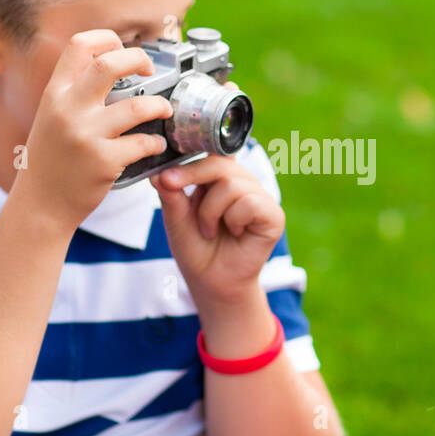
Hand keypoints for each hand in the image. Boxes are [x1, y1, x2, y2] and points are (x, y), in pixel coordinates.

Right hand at [10, 29, 172, 234]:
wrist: (40, 204)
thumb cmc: (50, 159)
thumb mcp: (50, 116)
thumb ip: (73, 92)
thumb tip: (109, 65)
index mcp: (55, 93)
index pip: (80, 45)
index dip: (107, 39)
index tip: (124, 49)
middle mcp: (68, 109)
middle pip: (109, 64)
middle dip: (139, 59)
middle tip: (150, 70)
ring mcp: (86, 135)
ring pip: (138, 105)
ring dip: (160, 105)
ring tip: (164, 110)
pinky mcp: (103, 161)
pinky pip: (143, 143)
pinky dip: (156, 142)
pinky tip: (155, 144)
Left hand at [150, 155, 284, 308]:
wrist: (211, 282)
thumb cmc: (196, 249)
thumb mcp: (176, 218)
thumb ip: (171, 194)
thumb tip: (159, 172)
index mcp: (222, 178)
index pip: (211, 153)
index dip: (191, 158)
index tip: (166, 173)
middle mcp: (244, 182)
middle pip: (220, 163)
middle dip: (192, 177)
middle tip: (173, 190)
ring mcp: (261, 197)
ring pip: (232, 184)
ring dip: (211, 211)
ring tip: (209, 229)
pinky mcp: (274, 215)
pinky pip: (250, 203)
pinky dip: (233, 220)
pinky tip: (233, 233)